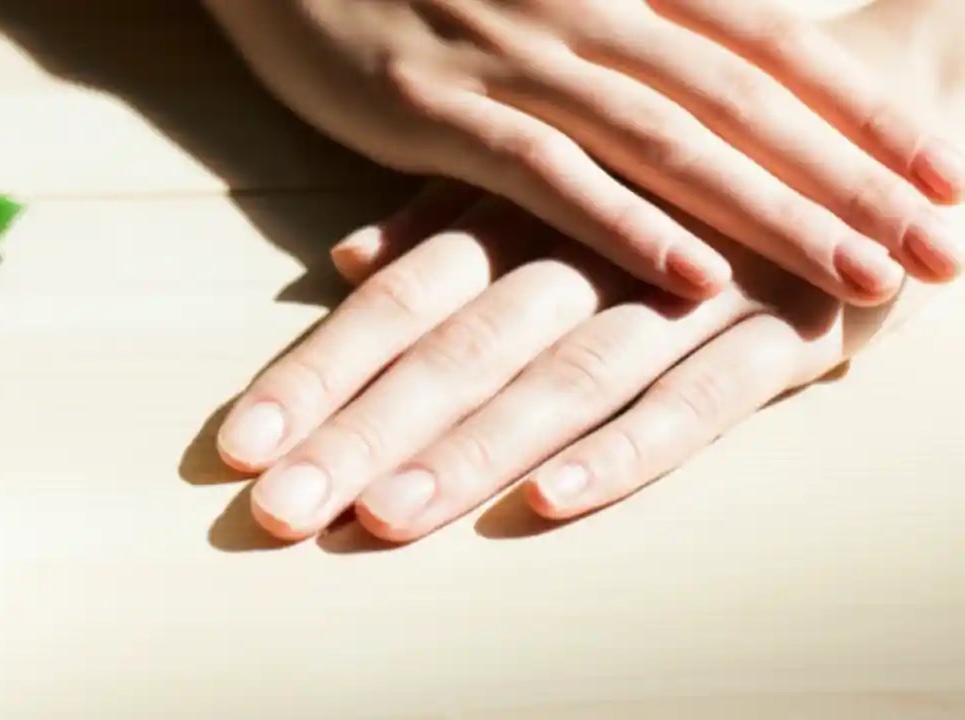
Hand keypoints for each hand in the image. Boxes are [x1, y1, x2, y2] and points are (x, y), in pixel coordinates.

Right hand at [203, 0, 963, 303]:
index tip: (947, 170)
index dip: (864, 105)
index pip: (770, 39)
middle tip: (946, 245)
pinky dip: (628, 225)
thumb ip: (629, 9)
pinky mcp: (438, 105)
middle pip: (746, 96)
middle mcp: (585, 3)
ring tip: (867, 276)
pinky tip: (698, 278)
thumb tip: (708, 51)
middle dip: (854, 174)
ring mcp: (513, 52)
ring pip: (670, 139)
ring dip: (776, 210)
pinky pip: (549, 175)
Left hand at [215, 184, 939, 541]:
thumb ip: (447, 220)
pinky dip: (621, 451)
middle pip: (456, 350)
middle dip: (361, 433)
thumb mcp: (547, 185)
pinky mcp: (776, 336)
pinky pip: (693, 403)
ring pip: (558, 379)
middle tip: (281, 508)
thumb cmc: (662, 182)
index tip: (242, 447)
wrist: (845, 138)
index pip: (398, 304)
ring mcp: (684, 294)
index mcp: (522, 214)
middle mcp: (587, 251)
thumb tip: (345, 260)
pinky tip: (546, 501)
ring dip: (468, 453)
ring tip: (384, 516)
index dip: (316, 374)